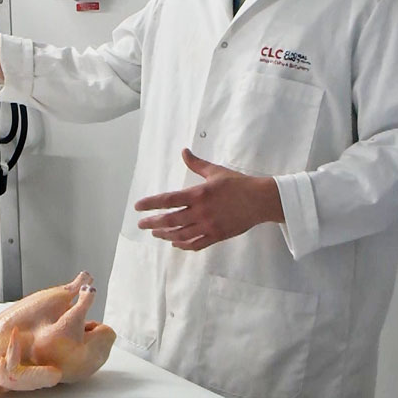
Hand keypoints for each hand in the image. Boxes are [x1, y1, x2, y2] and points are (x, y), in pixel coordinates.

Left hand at [133, 149, 283, 250]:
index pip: (168, 200)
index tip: (138, 207)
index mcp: (199, 194)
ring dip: (165, 235)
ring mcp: (208, 226)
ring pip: (181, 235)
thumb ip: (196, 164)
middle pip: (170, 220)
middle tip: (142, 224)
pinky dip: (183, 245)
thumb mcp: (216, 171)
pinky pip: (195, 244)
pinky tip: (175, 243)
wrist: (260, 200)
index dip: (151, 203)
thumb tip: (184, 152)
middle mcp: (201, 212)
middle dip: (153, 223)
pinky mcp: (216, 236)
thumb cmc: (238, 184)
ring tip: (156, 233)